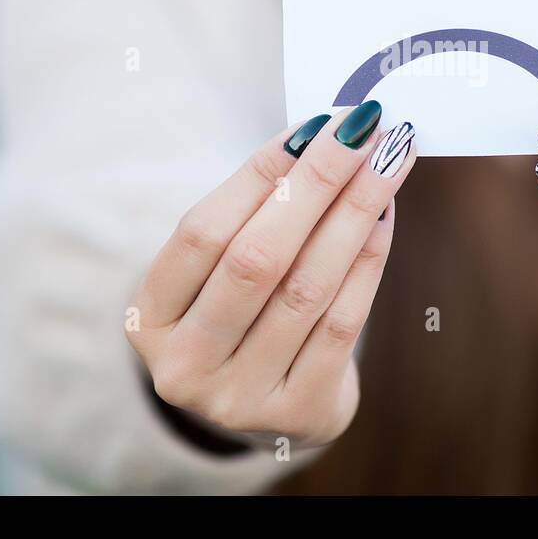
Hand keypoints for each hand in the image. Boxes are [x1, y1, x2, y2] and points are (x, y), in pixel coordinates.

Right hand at [127, 102, 415, 447]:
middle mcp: (184, 365)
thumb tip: (322, 133)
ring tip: (389, 160)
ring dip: (355, 212)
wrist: (270, 406)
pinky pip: (342, 323)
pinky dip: (368, 261)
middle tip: (364, 128)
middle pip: (256, 259)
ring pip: (307, 288)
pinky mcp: (297, 413)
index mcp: (148, 319)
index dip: (259, 175)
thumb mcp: (221, 268)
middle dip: (317, 183)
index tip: (313, 124)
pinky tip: (385, 215)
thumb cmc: (244, 311)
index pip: (200, 233)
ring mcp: (239, 398)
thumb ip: (256, 210)